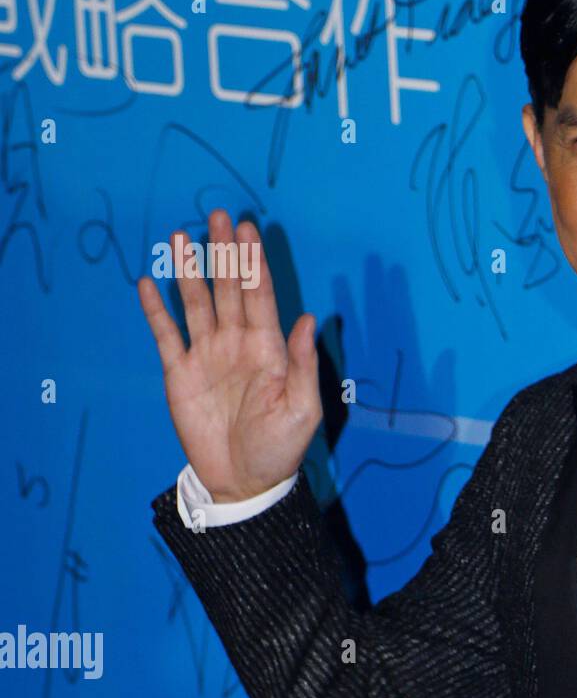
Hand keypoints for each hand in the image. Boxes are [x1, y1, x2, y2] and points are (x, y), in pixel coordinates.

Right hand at [137, 208, 322, 502]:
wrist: (243, 481)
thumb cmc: (280, 448)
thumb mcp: (302, 409)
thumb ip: (303, 363)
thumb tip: (307, 317)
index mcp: (268, 349)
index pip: (260, 296)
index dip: (254, 263)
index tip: (249, 231)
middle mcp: (237, 344)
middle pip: (228, 289)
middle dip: (225, 254)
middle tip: (220, 216)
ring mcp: (207, 356)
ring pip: (196, 303)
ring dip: (190, 271)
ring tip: (183, 237)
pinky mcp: (180, 374)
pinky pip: (166, 335)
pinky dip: (157, 310)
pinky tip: (149, 282)